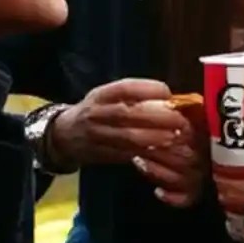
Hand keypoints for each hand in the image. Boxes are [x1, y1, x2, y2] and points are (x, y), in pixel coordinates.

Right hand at [50, 79, 201, 205]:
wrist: (64, 135)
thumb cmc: (96, 110)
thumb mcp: (107, 96)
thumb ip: (134, 95)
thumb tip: (172, 98)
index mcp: (101, 94)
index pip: (124, 88)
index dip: (148, 89)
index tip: (168, 93)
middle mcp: (96, 114)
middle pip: (127, 114)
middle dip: (157, 116)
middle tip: (179, 119)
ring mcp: (97, 135)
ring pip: (126, 137)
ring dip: (154, 137)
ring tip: (174, 136)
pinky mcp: (100, 154)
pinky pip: (125, 154)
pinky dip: (145, 152)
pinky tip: (161, 150)